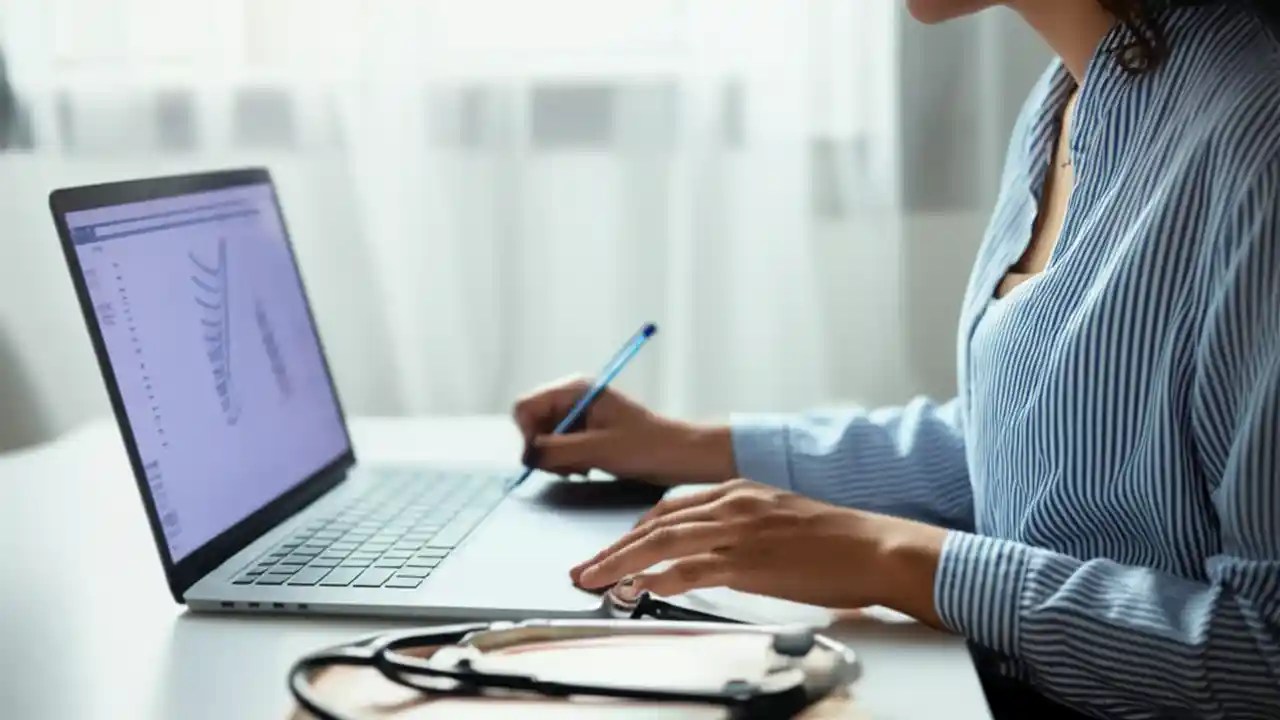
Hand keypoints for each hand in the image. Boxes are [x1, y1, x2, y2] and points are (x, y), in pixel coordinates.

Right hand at [512, 376, 735, 485]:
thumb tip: (527, 456)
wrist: (680, 456)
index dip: (527, 433)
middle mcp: (574, 398)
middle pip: (533, 423)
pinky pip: (559, 448)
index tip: (542, 456)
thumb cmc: (647, 447)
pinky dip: (566, 462)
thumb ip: (557, 450)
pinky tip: (586, 469)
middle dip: (544, 449)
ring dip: (557, 459)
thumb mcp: (598, 450)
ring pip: (544, 439)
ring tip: (583, 468)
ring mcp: (579, 416)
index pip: (526, 406)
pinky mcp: (586, 433)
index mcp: (576, 389)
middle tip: (569, 468)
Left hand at [570, 480, 947, 624]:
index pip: (670, 507)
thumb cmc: (836, 540)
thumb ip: (742, 525)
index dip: (634, 531)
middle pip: (655, 523)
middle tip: (584, 568)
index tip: (613, 550)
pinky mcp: (749, 563)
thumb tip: (711, 550)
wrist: (874, 547)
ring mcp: (739, 532)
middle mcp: (733, 504)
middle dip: (613, 548)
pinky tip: (640, 590)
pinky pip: (691, 570)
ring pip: (663, 543)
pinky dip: (660, 579)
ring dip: (621, 563)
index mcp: (739, 491)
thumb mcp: (780, 518)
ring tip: (593, 581)